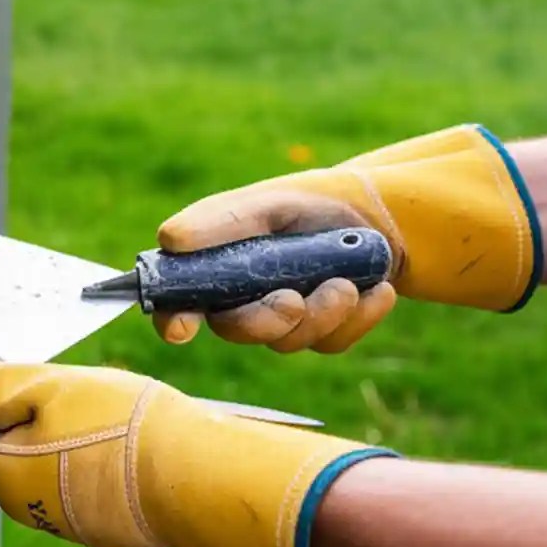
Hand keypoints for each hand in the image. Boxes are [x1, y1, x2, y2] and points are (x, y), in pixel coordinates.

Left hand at [0, 361, 395, 546]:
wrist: (202, 480)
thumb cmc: (123, 427)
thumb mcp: (48, 389)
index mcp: (0, 473)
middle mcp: (25, 506)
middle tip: (10, 382)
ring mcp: (65, 520)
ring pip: (32, 470)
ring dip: (35, 438)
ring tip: (62, 401)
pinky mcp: (102, 522)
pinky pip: (70, 482)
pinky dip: (72, 455)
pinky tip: (98, 432)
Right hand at [154, 124, 540, 351]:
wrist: (372, 217)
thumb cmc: (305, 204)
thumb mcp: (264, 205)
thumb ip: (220, 223)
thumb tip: (169, 238)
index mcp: (214, 271)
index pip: (178, 304)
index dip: (173, 320)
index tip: (181, 328)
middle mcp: (241, 303)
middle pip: (235, 330)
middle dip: (264, 321)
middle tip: (292, 301)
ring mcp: (282, 322)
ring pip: (288, 340)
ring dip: (321, 314)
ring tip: (347, 284)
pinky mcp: (322, 334)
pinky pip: (333, 343)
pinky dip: (358, 317)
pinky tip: (377, 291)